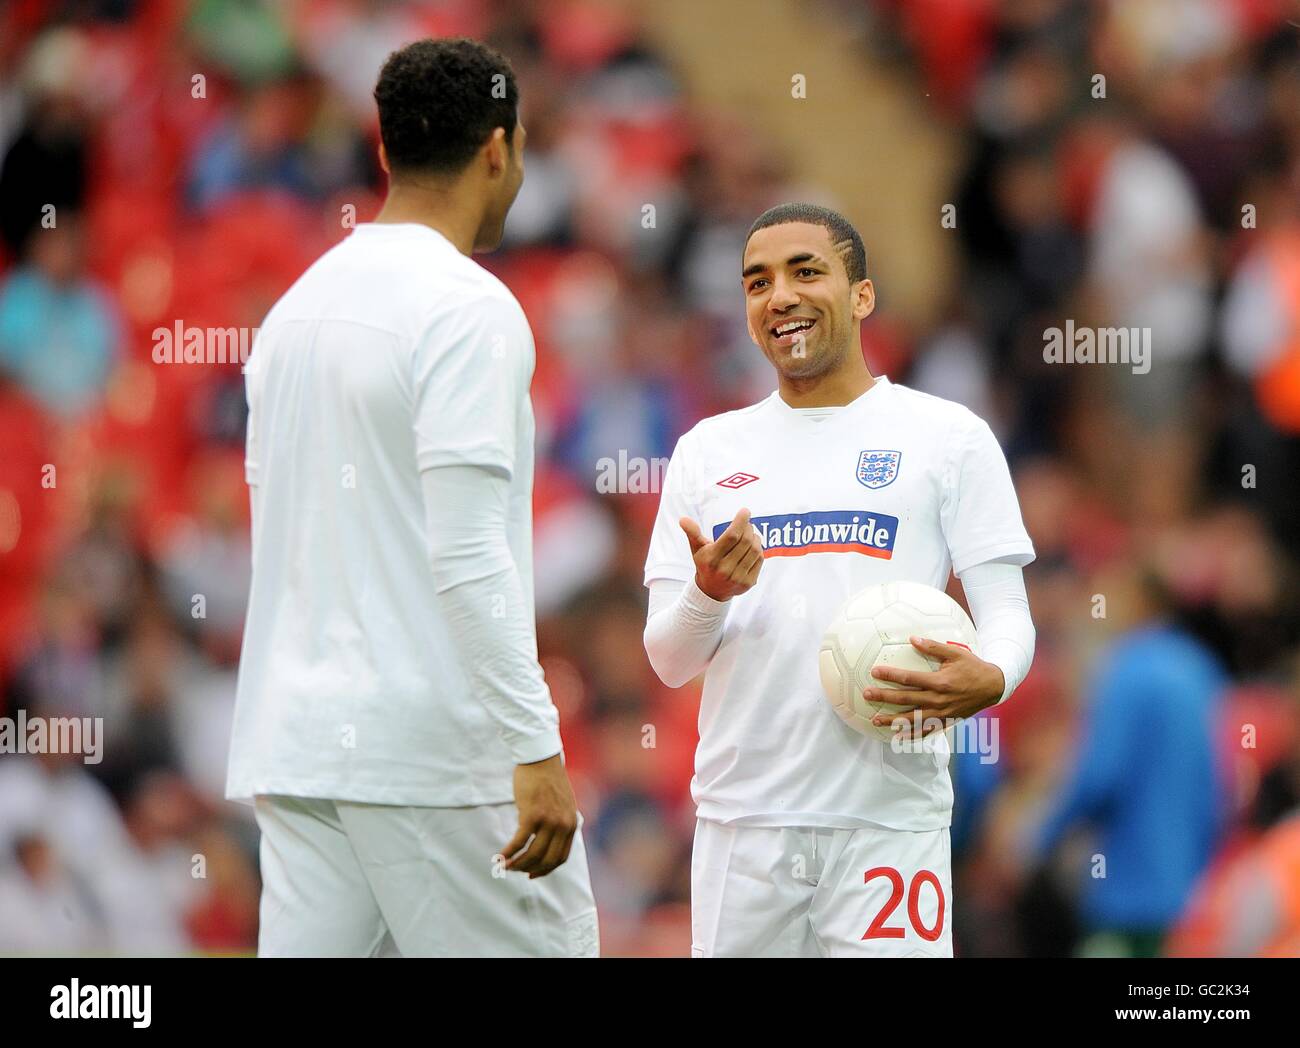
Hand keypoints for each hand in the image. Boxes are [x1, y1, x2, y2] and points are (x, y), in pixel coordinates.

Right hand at [502, 754, 577, 878]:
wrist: (540, 759)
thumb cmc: (548, 779)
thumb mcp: (563, 803)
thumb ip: (560, 821)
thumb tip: (548, 840)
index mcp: (571, 824)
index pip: (560, 857)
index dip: (545, 870)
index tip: (532, 874)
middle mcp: (562, 825)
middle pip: (547, 860)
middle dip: (529, 870)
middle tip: (516, 871)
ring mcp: (548, 821)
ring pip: (532, 854)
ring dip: (517, 864)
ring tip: (505, 866)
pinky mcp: (532, 815)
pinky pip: (519, 842)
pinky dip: (508, 853)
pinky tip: (500, 858)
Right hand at [680, 507, 763, 601]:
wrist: (711, 591)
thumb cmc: (705, 564)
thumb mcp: (696, 549)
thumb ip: (692, 533)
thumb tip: (683, 519)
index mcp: (712, 558)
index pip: (731, 536)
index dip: (741, 521)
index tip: (745, 511)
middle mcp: (724, 569)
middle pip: (745, 541)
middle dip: (749, 528)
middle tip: (747, 523)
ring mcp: (737, 578)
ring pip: (754, 550)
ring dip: (755, 537)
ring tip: (751, 534)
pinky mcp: (748, 583)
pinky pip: (759, 560)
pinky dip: (759, 550)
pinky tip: (753, 546)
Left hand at [864, 637, 1004, 738]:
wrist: (993, 687)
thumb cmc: (973, 667)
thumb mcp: (955, 653)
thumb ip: (933, 647)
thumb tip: (912, 638)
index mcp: (940, 682)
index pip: (909, 679)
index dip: (891, 675)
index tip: (874, 671)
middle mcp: (939, 700)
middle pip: (906, 699)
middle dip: (884, 697)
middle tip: (867, 694)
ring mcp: (942, 713)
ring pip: (913, 719)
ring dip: (893, 720)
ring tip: (875, 719)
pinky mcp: (946, 721)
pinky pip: (926, 731)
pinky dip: (912, 735)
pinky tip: (897, 737)